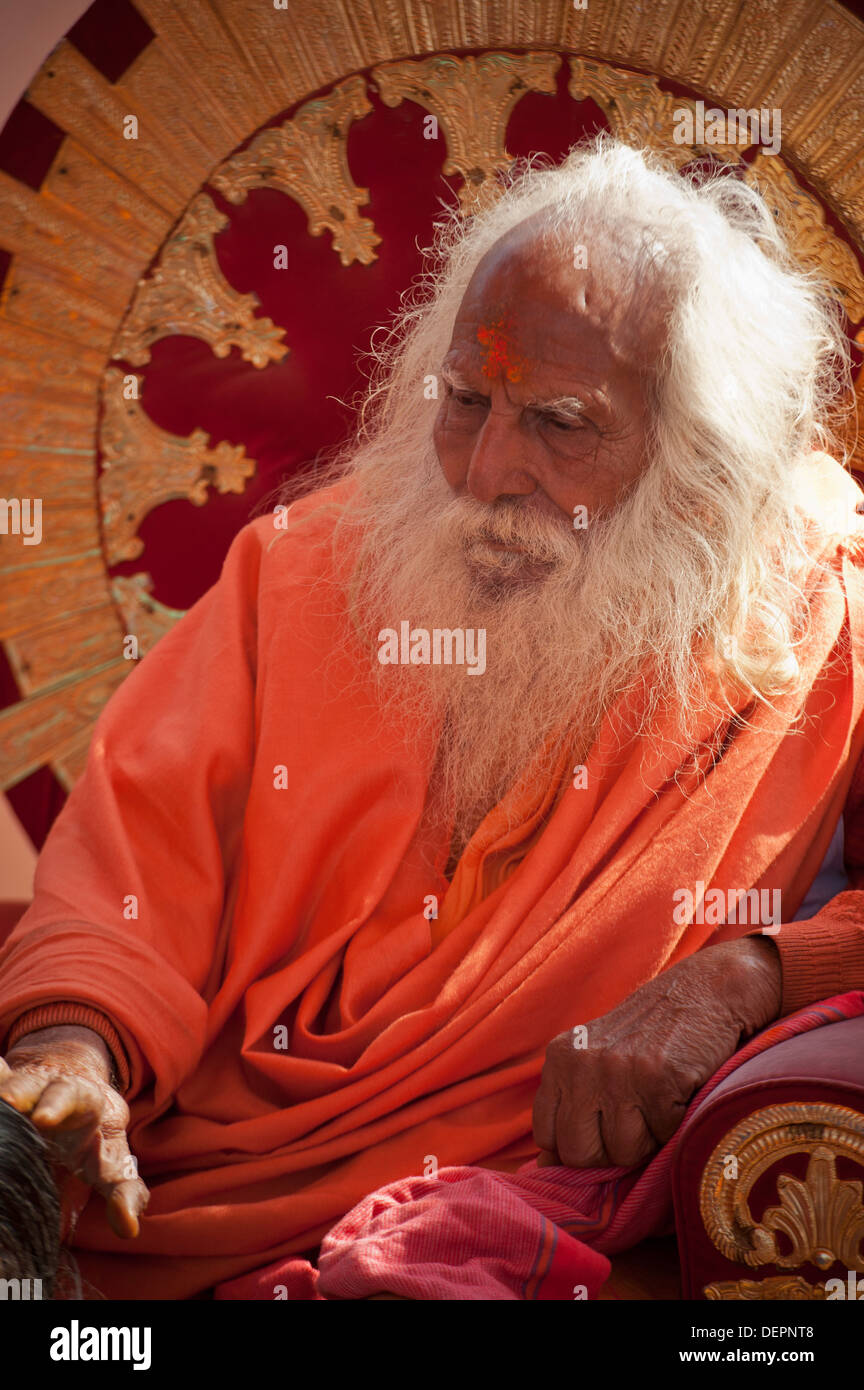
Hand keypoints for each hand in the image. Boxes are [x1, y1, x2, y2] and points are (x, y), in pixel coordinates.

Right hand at [0, 1024, 149, 1237]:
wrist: (78, 1089)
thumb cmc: (95, 1136)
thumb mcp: (113, 1159)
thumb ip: (125, 1191)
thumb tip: (129, 1228)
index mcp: (83, 1100)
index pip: (73, 1100)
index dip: (58, 1108)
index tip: (43, 1118)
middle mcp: (51, 1088)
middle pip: (34, 1086)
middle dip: (25, 1091)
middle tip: (10, 1101)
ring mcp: (24, 1087)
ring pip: (12, 1082)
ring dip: (4, 1089)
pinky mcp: (6, 1086)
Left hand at [533, 936, 781, 1168]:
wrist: (706, 992)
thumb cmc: (652, 1036)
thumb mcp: (597, 1059)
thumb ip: (572, 1104)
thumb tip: (547, 1169)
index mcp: (560, 1058)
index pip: (547, 1136)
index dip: (578, 1147)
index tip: (604, 1134)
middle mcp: (581, 1063)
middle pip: (579, 1153)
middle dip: (611, 1152)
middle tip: (636, 1119)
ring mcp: (617, 1070)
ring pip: (622, 1152)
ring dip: (648, 1140)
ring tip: (658, 1101)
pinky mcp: (657, 1078)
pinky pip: (662, 1138)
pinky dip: (676, 1125)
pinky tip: (678, 1093)